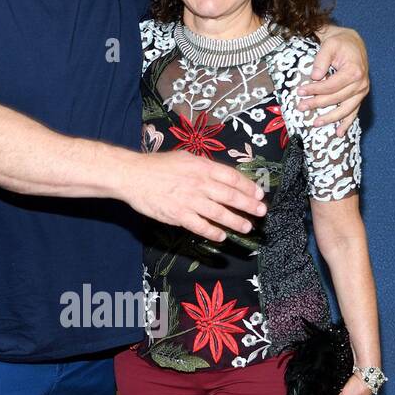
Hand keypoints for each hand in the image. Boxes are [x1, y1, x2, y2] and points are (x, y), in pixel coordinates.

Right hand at [122, 151, 266, 242]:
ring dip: (235, 221)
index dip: (248, 186)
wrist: (133, 176)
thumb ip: (204, 167)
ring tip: (247, 227)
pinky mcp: (178, 215)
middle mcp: (199, 183)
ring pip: (219, 213)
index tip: (259, 194)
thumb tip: (222, 176)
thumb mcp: (185, 158)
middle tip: (261, 212)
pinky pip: (200, 226)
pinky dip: (212, 232)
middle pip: (230, 195)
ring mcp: (189, 200)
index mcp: (202, 167)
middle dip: (248, 205)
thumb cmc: (158, 166)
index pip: (232, 177)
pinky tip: (221, 237)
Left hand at [297, 26, 369, 136]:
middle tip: (301, 107)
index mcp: (354, 71)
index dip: (314, 90)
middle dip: (317, 104)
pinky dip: (347, 123)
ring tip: (315, 123)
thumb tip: (315, 77)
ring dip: (330, 118)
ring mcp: (362, 91)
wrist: (353, 43)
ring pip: (344, 109)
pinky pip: (354, 112)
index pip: (330, 86)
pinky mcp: (360, 95)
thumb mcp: (330, 44)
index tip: (300, 92)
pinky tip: (339, 133)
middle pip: (336, 99)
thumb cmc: (341, 43)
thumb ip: (321, 59)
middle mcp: (361, 83)